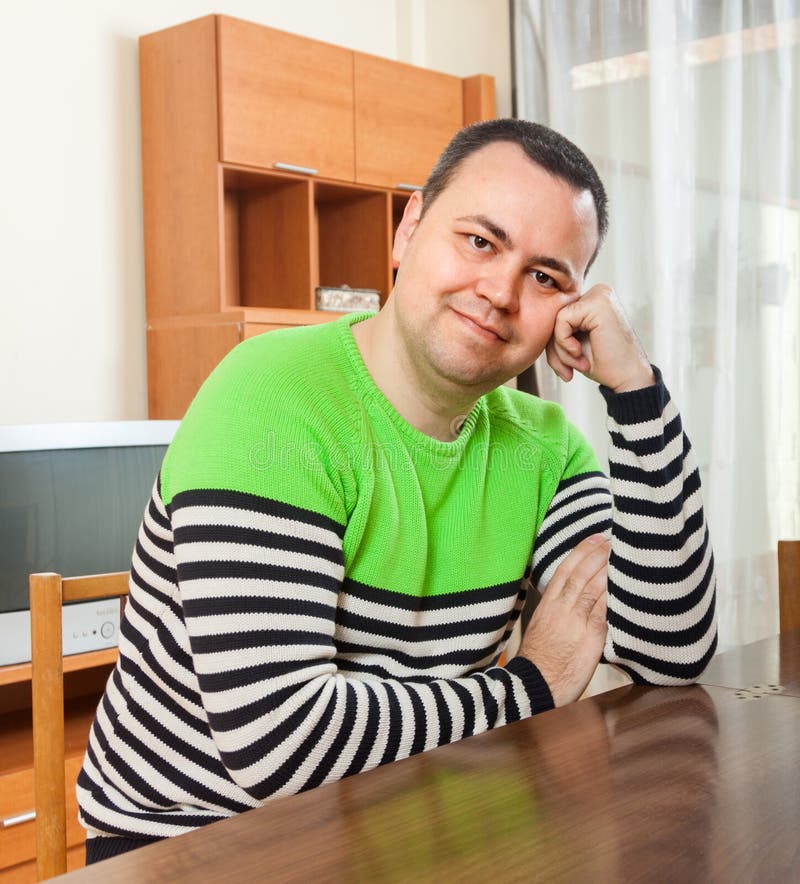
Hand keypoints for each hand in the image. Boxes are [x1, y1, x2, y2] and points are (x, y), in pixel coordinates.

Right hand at [519, 534, 609, 706]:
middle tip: (610, 539)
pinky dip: (611, 594)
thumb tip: (573, 607)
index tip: (592, 539)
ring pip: (591, 586)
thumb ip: (557, 615)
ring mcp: (574, 621)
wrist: (534, 687)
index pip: (563, 571)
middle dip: (595, 554)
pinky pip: (602, 609)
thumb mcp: (542, 631)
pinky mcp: (589, 636)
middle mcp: (559, 609)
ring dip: (605, 568)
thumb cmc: (538, 664)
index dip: (579, 553)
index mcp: (546, 606)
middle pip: (579, 574)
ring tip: (619, 554)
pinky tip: (622, 584)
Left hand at [546, 284, 654, 392]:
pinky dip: (564, 343)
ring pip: (556, 320)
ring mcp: (599, 295)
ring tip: (578, 365)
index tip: (566, 368)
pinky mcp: (597, 303)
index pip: (558, 317)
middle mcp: (598, 292)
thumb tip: (532, 321)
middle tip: (568, 372)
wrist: (629, 379)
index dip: (555, 345)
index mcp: (594, 300)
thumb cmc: (604, 364)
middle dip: (555, 349)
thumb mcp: (574, 344)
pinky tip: (579, 354)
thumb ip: (557, 330)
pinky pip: (561, 321)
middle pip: (555, 317)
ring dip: (560, 351)